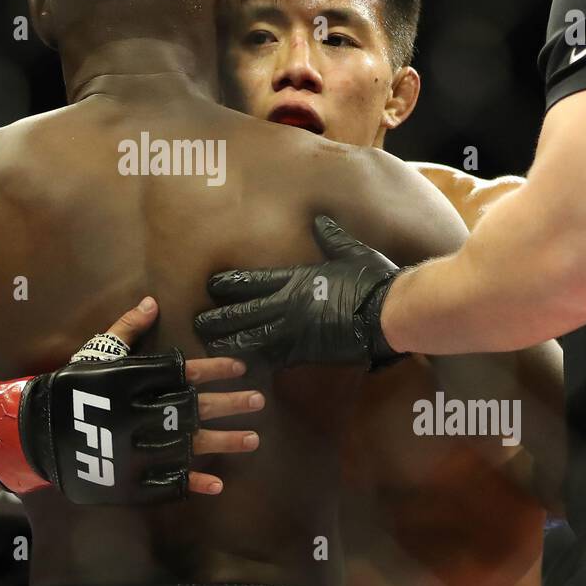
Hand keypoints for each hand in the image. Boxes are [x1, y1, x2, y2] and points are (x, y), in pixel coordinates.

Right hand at [86, 298, 263, 496]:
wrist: (36, 431)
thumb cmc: (71, 387)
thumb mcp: (96, 352)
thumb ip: (127, 329)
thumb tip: (153, 302)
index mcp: (133, 380)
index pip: (182, 370)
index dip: (214, 368)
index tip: (240, 367)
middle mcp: (139, 413)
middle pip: (193, 408)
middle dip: (229, 404)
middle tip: (258, 400)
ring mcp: (136, 449)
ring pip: (189, 445)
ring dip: (223, 442)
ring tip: (253, 438)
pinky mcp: (128, 479)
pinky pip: (167, 482)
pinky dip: (193, 483)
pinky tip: (218, 482)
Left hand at [193, 215, 404, 368]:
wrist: (387, 314)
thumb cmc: (372, 280)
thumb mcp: (351, 251)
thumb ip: (331, 237)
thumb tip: (320, 219)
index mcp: (294, 278)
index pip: (250, 280)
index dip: (226, 284)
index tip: (210, 285)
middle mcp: (286, 303)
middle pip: (239, 311)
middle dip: (216, 317)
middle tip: (197, 321)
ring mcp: (291, 330)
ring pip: (246, 338)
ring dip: (226, 341)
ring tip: (208, 345)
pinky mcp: (302, 353)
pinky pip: (269, 359)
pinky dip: (251, 362)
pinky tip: (237, 366)